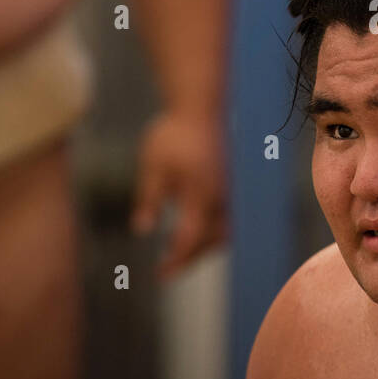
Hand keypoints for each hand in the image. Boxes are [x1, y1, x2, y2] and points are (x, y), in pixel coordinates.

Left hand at [130, 111, 229, 278]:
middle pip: (212, 241)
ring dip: (205, 246)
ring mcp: (232, 191)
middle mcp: (223, 197)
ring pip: (225, 231)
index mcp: (202, 194)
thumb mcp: (153, 164)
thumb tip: (142, 229)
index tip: (160, 274)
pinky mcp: (236, 185)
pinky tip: (197, 230)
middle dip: (191, 257)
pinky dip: (214, 230)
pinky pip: (229, 217)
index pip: (190, 239)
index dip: (176, 259)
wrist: (204, 105)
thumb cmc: (174, 133)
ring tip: (181, 253)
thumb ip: (148, 198)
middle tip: (167, 270)